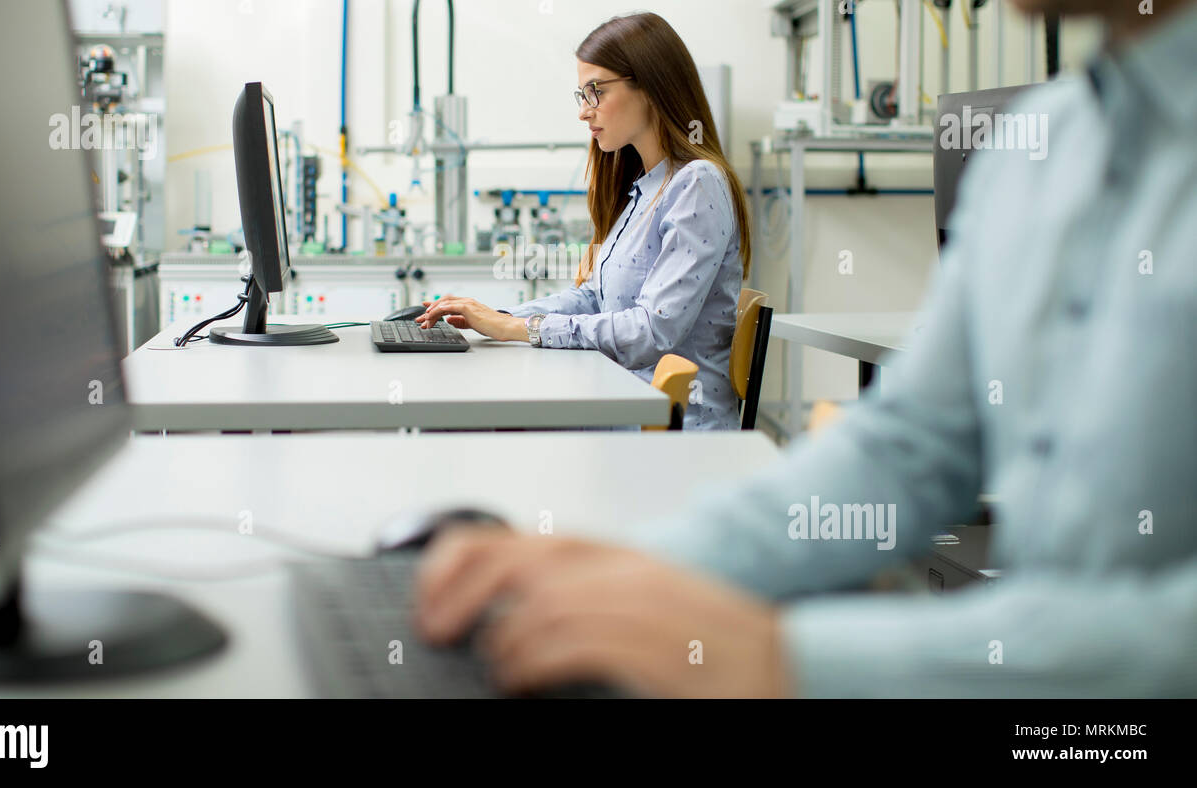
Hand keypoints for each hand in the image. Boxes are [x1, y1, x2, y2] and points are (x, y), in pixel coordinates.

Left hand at [414, 528, 791, 697]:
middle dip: (461, 590)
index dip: (459, 558)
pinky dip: (533, 662)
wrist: (789, 664)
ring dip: (503, 640)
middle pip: (519, 559)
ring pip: (541, 603)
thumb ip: (582, 595)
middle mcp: (625, 571)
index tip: (428, 591)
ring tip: (498, 667)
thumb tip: (508, 613)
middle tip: (436, 628)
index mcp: (617, 557)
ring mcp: (643, 605)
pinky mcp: (657, 647)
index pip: (519, 539)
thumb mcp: (640, 602)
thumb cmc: (714, 640)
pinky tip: (523, 679)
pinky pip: (574, 644)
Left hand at [416, 295, 526, 341]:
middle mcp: (466, 301)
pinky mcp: (468, 307)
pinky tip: (432, 315)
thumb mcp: (473, 324)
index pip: (447, 303)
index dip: (434, 306)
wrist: (504, 327)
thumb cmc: (493, 326)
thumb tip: (449, 320)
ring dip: (432, 311)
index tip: (424, 310)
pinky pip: (449, 306)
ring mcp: (467, 303)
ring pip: (444, 303)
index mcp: (468, 305)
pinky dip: (439, 309)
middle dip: (429, 309)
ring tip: (424, 320)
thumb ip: (460, 321)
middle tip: (420, 318)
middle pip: (443, 302)